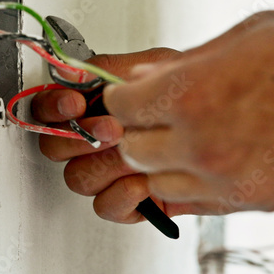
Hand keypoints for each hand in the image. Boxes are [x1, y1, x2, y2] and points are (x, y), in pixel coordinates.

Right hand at [31, 48, 202, 223]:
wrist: (227, 127)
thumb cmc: (189, 94)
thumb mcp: (154, 66)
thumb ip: (109, 69)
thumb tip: (74, 70)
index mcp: (89, 107)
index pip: (45, 110)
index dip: (53, 109)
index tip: (75, 104)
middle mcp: (91, 141)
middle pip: (53, 148)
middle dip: (80, 137)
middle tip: (112, 128)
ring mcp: (106, 172)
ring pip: (77, 178)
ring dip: (104, 165)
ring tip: (132, 152)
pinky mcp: (126, 200)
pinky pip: (105, 206)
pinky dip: (121, 195)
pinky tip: (141, 181)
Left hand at [102, 11, 273, 213]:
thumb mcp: (246, 35)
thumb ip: (188, 63)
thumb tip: (148, 76)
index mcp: (191, 93)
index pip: (119, 108)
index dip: (123, 96)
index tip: (131, 92)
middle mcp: (200, 144)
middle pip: (132, 149)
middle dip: (137, 128)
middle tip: (152, 112)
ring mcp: (227, 180)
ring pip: (158, 182)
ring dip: (161, 160)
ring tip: (183, 135)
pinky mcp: (255, 202)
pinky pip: (197, 204)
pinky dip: (190, 184)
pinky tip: (206, 160)